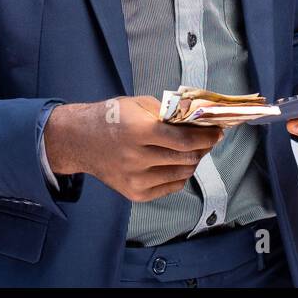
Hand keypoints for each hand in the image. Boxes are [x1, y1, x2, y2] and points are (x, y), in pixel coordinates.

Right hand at [44, 97, 223, 202]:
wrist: (80, 140)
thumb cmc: (111, 118)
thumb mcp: (137, 104)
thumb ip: (167, 112)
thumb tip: (197, 121)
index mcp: (138, 131)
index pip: (183, 140)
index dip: (206, 137)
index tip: (218, 132)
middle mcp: (136, 158)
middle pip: (186, 158)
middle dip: (203, 148)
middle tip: (208, 140)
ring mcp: (135, 179)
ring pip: (181, 174)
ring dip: (192, 161)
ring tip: (191, 150)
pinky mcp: (134, 193)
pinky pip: (170, 187)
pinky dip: (179, 174)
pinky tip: (176, 163)